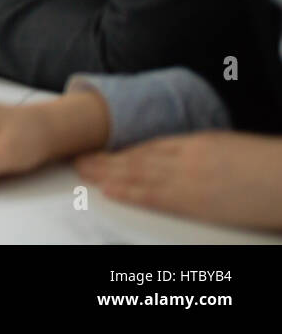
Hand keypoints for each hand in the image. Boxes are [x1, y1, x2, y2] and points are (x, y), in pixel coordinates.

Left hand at [75, 131, 281, 229]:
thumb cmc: (270, 165)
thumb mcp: (231, 149)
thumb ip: (205, 153)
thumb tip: (184, 159)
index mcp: (198, 142)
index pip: (151, 145)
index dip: (124, 150)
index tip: (104, 152)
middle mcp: (188, 157)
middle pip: (139, 158)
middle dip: (107, 160)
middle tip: (80, 159)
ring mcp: (190, 178)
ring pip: (139, 174)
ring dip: (108, 173)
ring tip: (83, 171)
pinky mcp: (196, 201)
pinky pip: (156, 195)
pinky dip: (130, 192)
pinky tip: (110, 190)